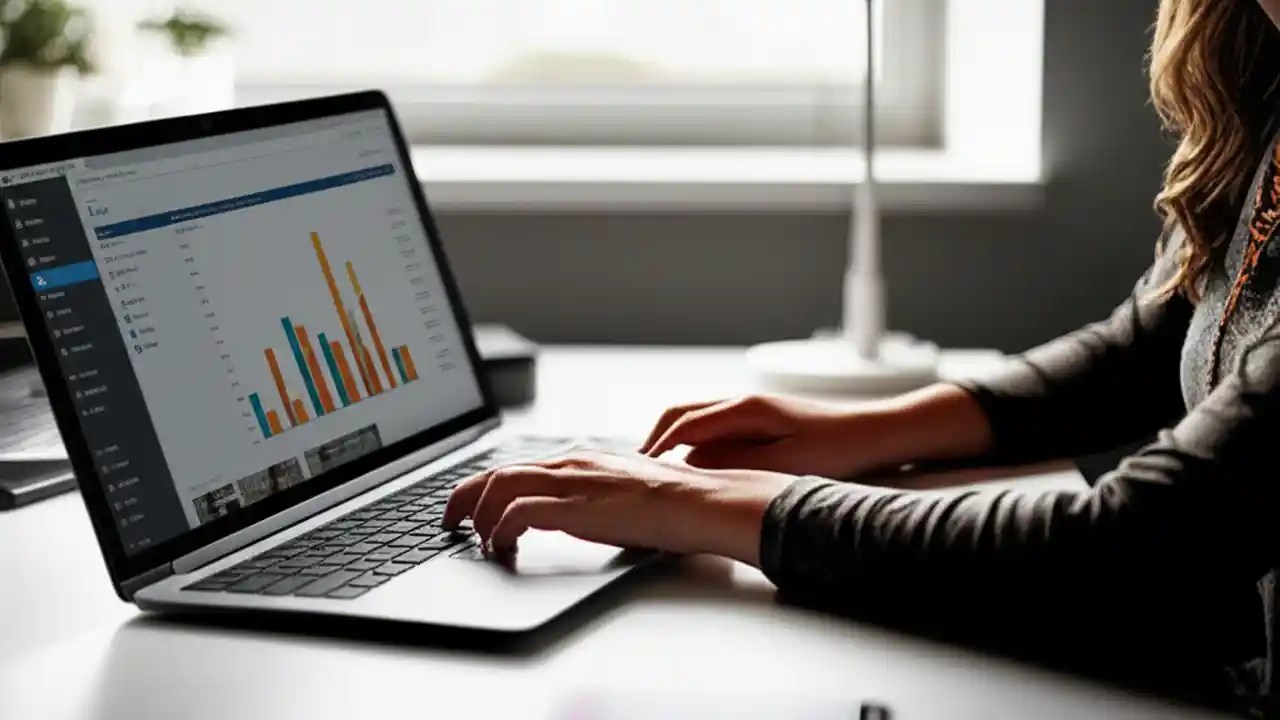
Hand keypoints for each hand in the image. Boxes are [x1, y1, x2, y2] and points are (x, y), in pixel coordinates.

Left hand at [442, 450, 795, 564]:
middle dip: (464, 497)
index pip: (516, 465)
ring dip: (478, 515)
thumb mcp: (624, 494)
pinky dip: (500, 530)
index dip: (484, 486)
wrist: (702, 502)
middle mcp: (569, 464)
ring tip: (474, 539)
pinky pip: (516, 512)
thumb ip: (594, 498)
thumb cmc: (675, 504)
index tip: (471, 507)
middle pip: (495, 471)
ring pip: (498, 486)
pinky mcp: (575, 506)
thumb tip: (574, 514)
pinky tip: (503, 548)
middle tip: (450, 522)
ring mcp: (571, 482)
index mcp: (580, 460)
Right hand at [640, 395, 884, 478]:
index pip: (684, 424)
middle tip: (638, 467)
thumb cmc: (838, 448)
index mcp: (746, 410)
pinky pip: (716, 427)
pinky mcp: (763, 420)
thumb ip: (735, 462)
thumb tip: (692, 463)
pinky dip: (695, 442)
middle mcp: (745, 404)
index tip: (638, 469)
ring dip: (674, 439)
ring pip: (697, 418)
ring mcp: (753, 410)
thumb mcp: (784, 463)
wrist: (876, 432)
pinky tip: (697, 465)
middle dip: (655, 437)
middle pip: (682, 413)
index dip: (656, 447)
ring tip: (659, 468)